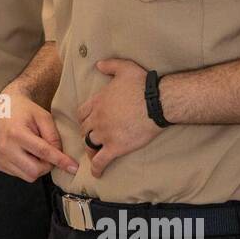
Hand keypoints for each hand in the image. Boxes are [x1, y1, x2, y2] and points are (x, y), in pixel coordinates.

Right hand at [0, 86, 76, 181]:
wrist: (5, 108)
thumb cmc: (25, 111)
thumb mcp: (44, 117)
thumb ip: (53, 136)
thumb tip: (60, 157)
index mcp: (16, 133)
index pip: (43, 152)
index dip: (60, 161)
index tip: (73, 167)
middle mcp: (5, 147)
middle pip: (35, 170)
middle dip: (47, 165)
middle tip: (48, 153)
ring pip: (28, 176)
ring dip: (37, 167)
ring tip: (34, 151)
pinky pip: (20, 175)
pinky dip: (27, 167)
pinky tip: (24, 153)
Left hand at [76, 58, 162, 176]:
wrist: (157, 102)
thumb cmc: (143, 84)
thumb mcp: (125, 68)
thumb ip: (110, 65)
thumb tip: (98, 64)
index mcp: (98, 102)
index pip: (82, 113)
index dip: (85, 119)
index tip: (89, 122)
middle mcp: (98, 118)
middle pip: (85, 130)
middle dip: (87, 134)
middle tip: (93, 138)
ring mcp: (105, 134)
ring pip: (90, 145)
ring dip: (90, 150)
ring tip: (94, 155)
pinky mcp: (116, 147)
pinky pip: (101, 160)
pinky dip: (97, 168)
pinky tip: (97, 173)